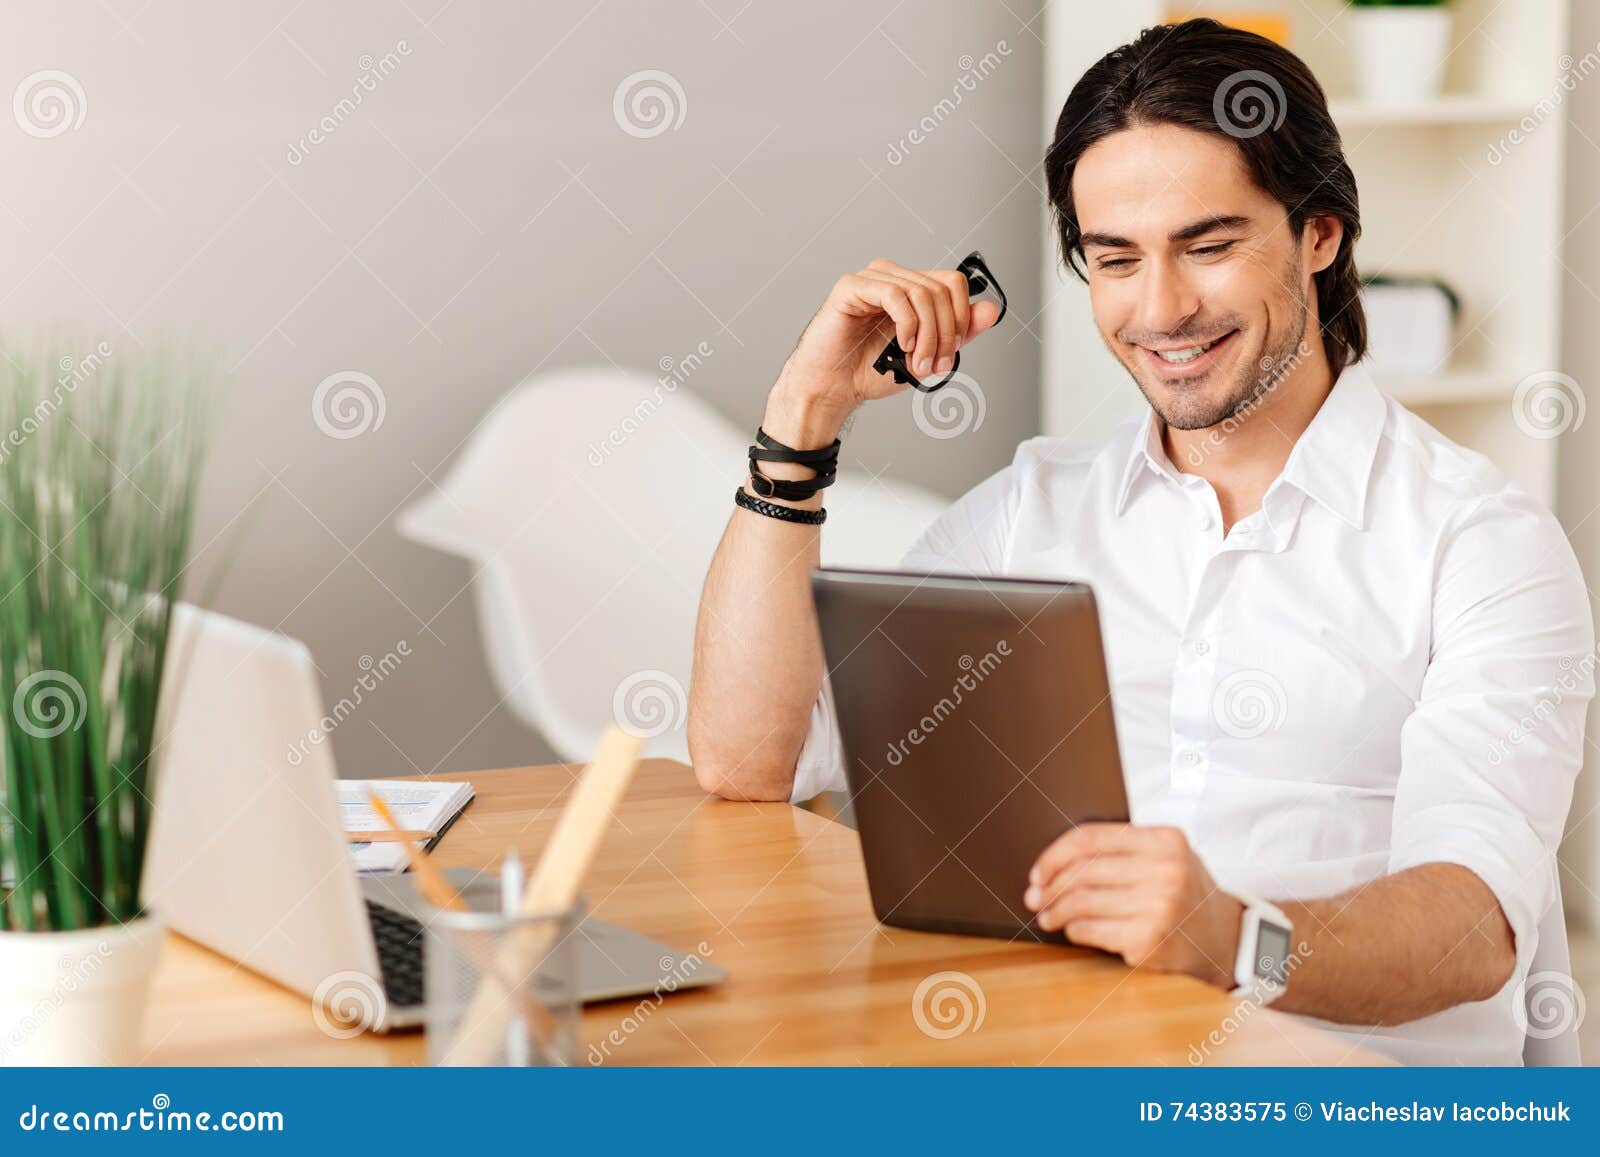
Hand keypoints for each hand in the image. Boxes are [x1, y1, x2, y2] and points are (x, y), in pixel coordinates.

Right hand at [765, 258, 1003, 443]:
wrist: (833, 388)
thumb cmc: (869, 370)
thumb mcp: (926, 354)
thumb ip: (958, 333)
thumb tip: (992, 310)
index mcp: (911, 289)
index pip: (953, 283)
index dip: (962, 316)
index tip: (952, 351)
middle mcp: (893, 277)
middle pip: (942, 288)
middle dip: (945, 332)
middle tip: (935, 364)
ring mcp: (872, 279)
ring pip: (922, 293)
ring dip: (927, 334)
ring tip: (917, 362)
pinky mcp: (852, 287)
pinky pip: (895, 295)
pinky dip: (907, 324)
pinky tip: (901, 344)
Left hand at [1023, 823, 1244, 989]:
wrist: (1225, 939)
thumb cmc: (1184, 894)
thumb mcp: (1167, 857)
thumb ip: (1122, 849)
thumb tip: (1054, 862)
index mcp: (1165, 840)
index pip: (1091, 838)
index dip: (1054, 855)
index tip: (1038, 871)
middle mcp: (1165, 870)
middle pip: (1082, 871)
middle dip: (1048, 886)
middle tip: (1033, 896)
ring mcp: (1159, 907)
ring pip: (1082, 902)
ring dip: (1055, 910)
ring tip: (1046, 916)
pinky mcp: (1150, 941)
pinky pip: (1091, 930)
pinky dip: (1074, 930)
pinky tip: (1072, 930)